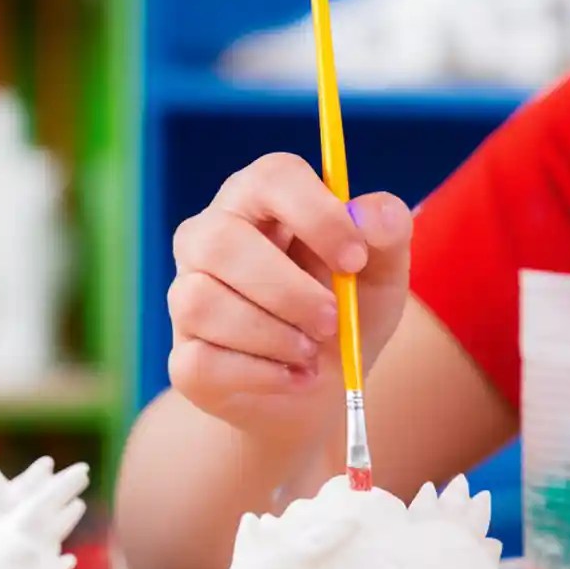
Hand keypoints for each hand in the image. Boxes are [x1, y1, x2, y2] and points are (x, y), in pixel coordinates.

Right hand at [168, 153, 412, 432]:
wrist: (320, 390)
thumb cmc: (345, 313)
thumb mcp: (380, 273)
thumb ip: (386, 233)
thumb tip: (370, 215)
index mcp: (259, 200)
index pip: (272, 178)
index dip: (316, 214)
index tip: (354, 259)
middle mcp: (209, 237)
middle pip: (221, 240)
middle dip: (286, 289)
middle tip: (332, 320)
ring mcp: (186, 294)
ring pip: (202, 302)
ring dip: (272, 335)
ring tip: (311, 353)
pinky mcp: (183, 356)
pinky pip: (202, 360)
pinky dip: (261, 375)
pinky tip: (292, 376)